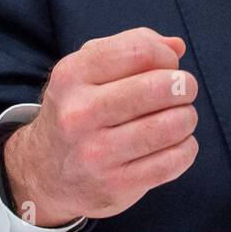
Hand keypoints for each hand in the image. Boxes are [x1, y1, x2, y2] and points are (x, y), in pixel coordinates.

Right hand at [2, 27, 198, 226]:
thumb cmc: (80, 109)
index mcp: (72, 75)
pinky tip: (174, 145)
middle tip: (183, 92)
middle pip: (160, 87)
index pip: (140, 51)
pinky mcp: (115, 186)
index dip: (166, 57)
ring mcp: (95, 154)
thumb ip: (134, 45)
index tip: (168, 68)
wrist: (43, 172)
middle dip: (185, 87)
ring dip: (187, 118)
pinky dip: (186, 149)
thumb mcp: (89, 69)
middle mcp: (79, 114)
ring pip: (172, 125)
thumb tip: (177, 46)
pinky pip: (174, 161)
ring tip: (179, 119)